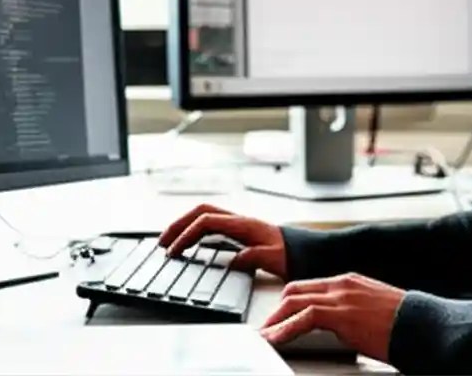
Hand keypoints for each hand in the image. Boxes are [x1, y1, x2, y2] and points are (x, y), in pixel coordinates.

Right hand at [157, 203, 287, 277]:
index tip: (174, 251)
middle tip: (162, 242)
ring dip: (186, 225)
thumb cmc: (295, 254)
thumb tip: (233, 260)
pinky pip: (214, 225)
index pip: (207, 221)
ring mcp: (241, 224)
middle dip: (179, 223)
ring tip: (170, 242)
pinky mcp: (242, 232)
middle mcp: (240, 220)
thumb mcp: (276, 258)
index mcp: (245, 224)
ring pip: (206, 216)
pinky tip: (192, 244)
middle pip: (202, 211)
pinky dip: (197, 231)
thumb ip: (255, 257)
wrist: (310, 251)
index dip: (187, 234)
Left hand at [260, 272, 404, 362]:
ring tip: (264, 336)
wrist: (421, 325)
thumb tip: (340, 325)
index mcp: (350, 281)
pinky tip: (276, 340)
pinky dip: (285, 329)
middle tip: (266, 328)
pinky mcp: (341, 314)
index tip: (279, 317)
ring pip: (294, 301)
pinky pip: (304, 318)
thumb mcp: (373, 310)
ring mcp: (341, 297)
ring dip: (275, 321)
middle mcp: (343, 284)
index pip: (309, 286)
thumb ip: (353, 310)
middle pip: (295, 289)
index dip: (289, 302)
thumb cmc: (404, 323)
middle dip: (276, 310)